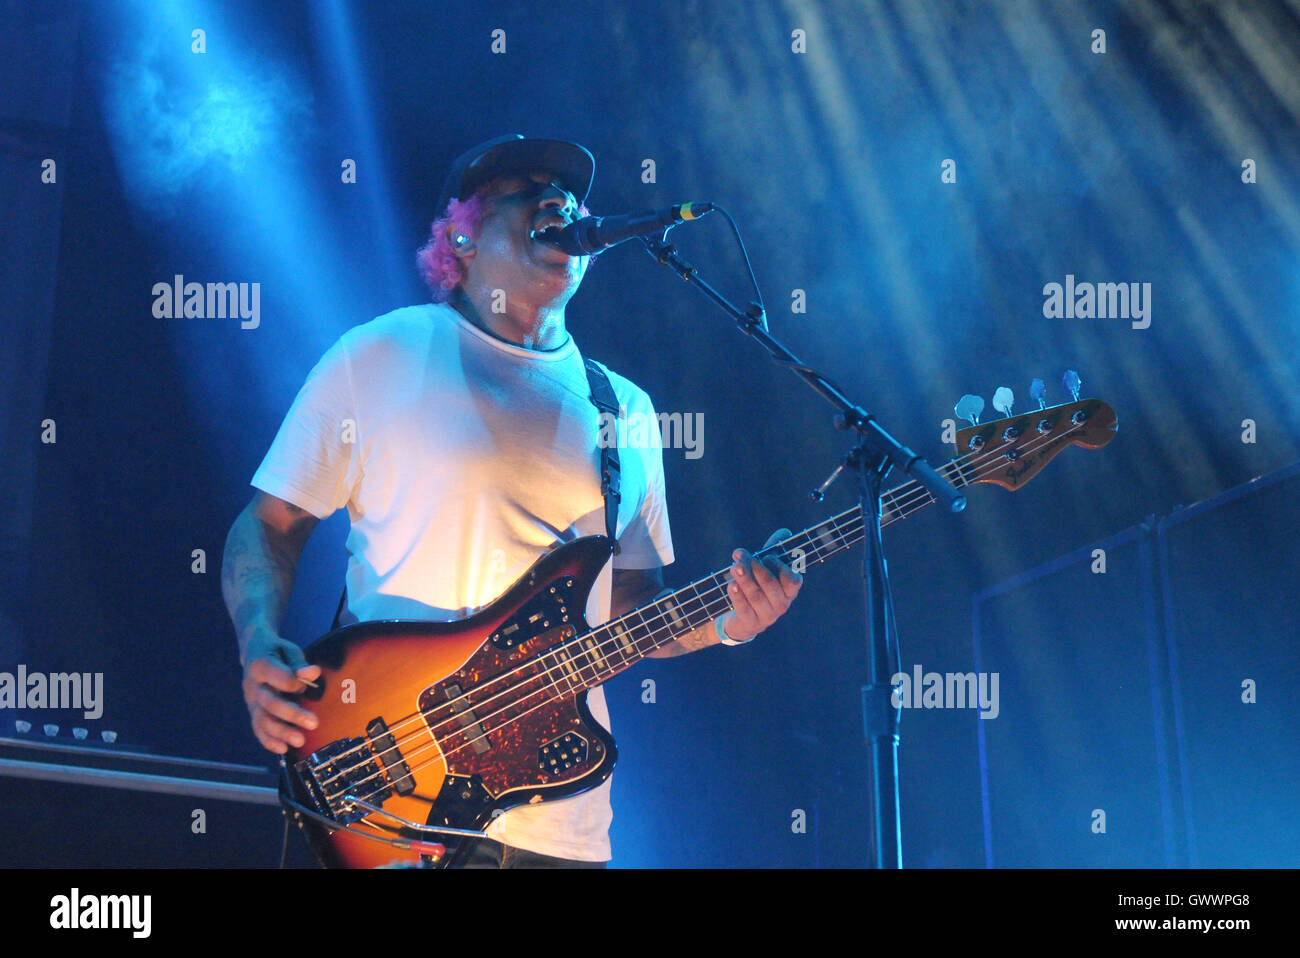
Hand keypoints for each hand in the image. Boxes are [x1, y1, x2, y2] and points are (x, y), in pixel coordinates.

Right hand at [241, 632, 320, 754]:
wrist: (255, 652)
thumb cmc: (278, 653)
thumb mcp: (289, 652)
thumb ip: (299, 664)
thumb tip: (313, 673)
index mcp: (259, 665)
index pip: (274, 675)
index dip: (290, 682)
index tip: (305, 687)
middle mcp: (252, 685)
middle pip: (270, 703)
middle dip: (292, 715)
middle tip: (313, 723)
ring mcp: (251, 701)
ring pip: (263, 720)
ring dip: (281, 732)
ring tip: (300, 741)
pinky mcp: (253, 712)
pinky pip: (258, 729)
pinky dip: (269, 740)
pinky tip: (283, 748)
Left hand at [723, 528, 802, 641]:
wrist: (742, 620)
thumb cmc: (758, 588)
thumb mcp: (765, 570)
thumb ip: (774, 551)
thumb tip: (785, 531)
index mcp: (789, 592)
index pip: (793, 580)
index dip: (780, 567)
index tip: (766, 556)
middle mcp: (781, 605)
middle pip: (771, 585)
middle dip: (755, 568)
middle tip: (741, 555)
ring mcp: (767, 616)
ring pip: (756, 596)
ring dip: (744, 579)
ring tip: (734, 566)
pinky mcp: (751, 624)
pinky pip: (744, 608)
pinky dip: (737, 596)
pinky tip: (731, 584)